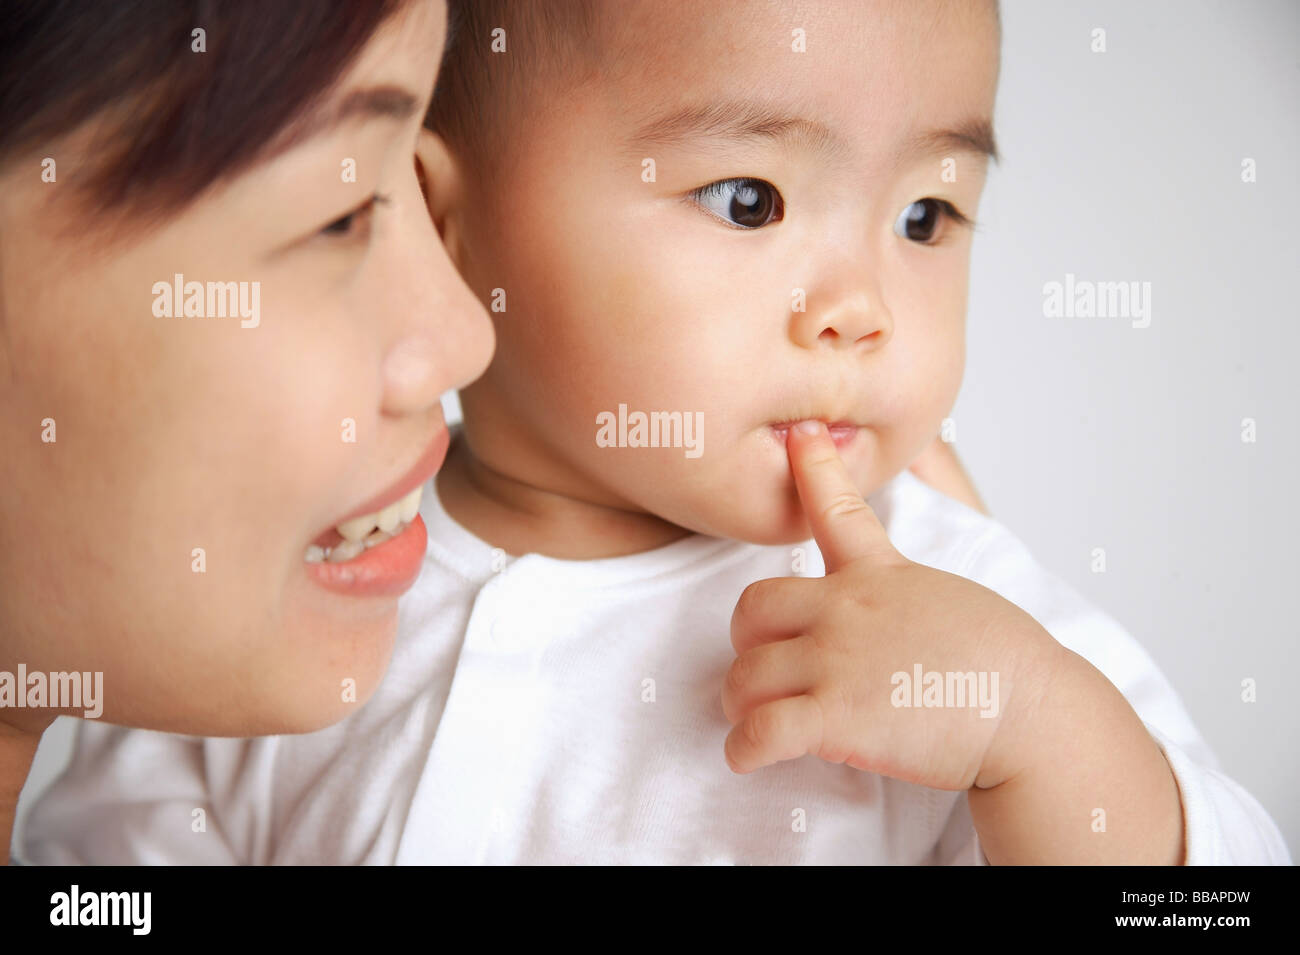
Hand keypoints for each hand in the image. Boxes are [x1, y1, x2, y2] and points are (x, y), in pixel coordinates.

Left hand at [721, 420, 1063, 789]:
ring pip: (746, 676)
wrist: (1032, 712)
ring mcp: (836, 660)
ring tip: (755, 721)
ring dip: (742, 702)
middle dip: (746, 642)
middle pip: (753, 609)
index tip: (800, 434)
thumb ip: (906, 592)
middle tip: (759, 667)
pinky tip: (747, 757)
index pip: (836, 508)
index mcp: (880, 575)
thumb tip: (894, 612)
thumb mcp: (953, 598)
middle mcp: (847, 608)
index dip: (812, 467)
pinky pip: (760, 731)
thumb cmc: (1004, 665)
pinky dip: (743, 749)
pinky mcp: (835, 716)